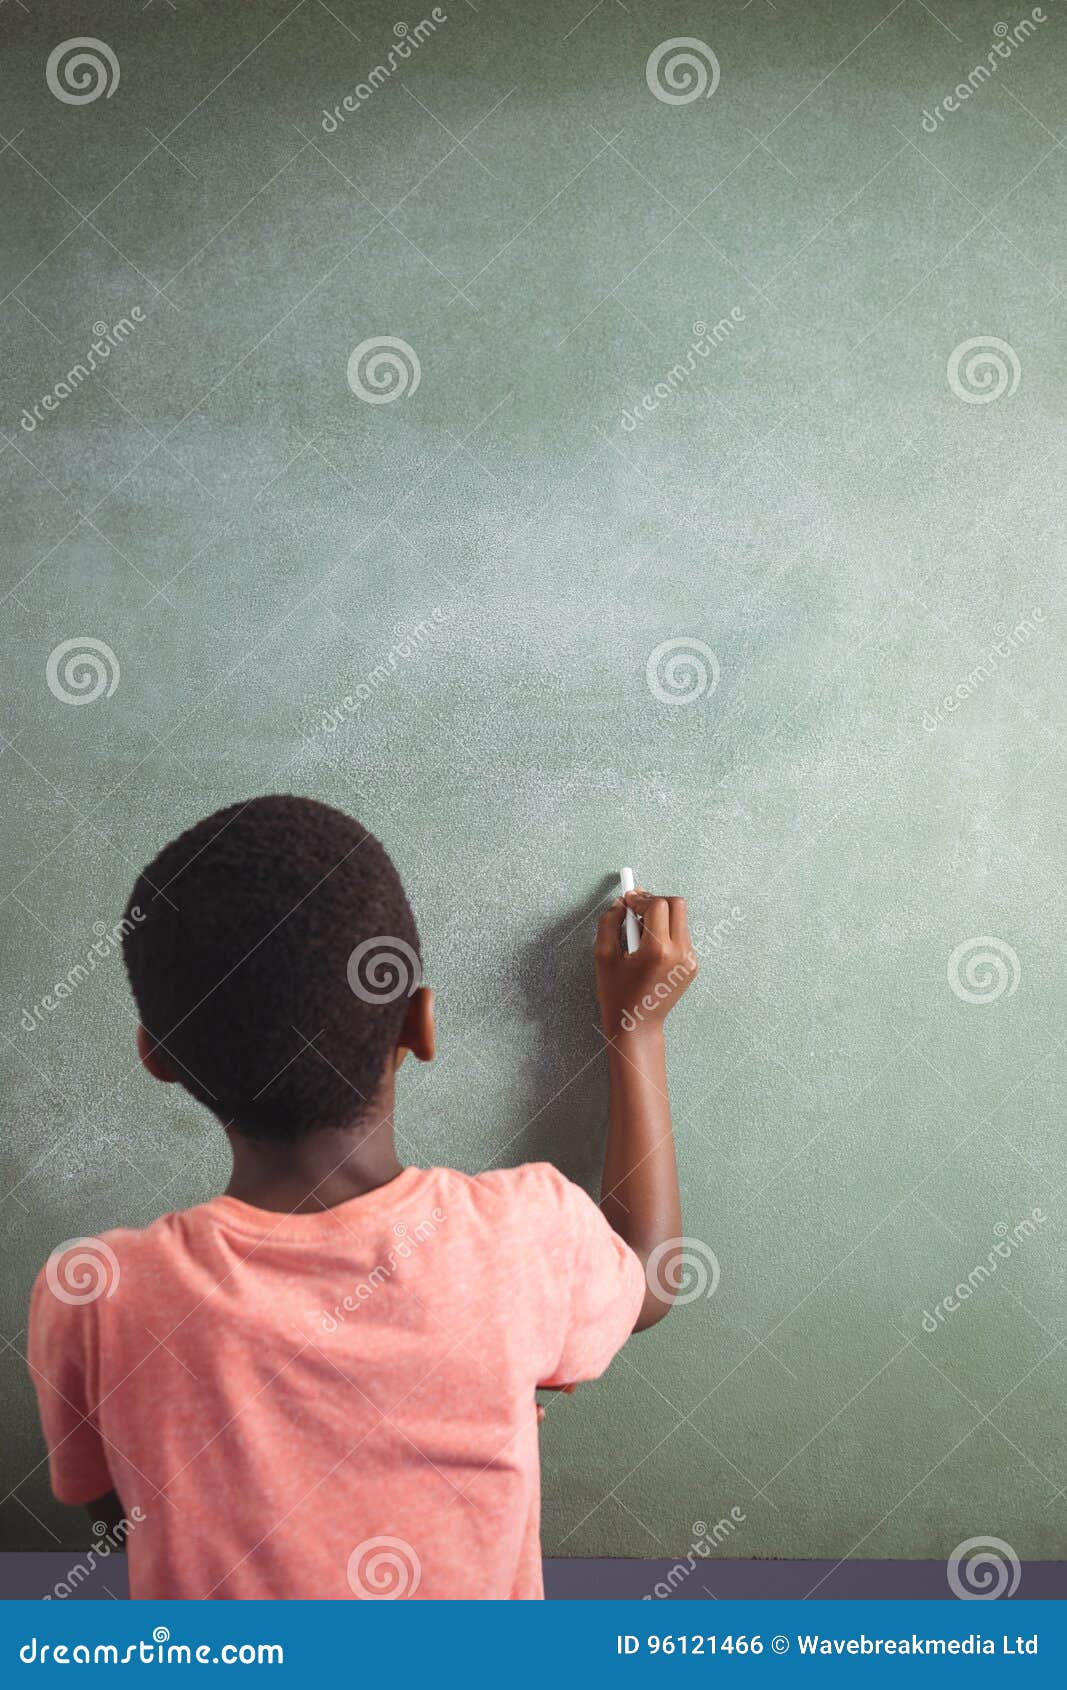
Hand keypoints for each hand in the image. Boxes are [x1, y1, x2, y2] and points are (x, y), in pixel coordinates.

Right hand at [595, 890, 696, 1039]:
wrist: (637, 1026)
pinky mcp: (691, 966)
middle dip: (655, 902)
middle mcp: (679, 954)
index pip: (658, 905)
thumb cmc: (618, 995)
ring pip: (680, 920)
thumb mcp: (604, 957)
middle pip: (676, 905)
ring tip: (638, 935)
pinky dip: (665, 933)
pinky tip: (648, 949)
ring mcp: (689, 960)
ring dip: (660, 918)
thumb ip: (609, 924)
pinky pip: (681, 936)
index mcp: (658, 951)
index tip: (627, 900)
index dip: (640, 898)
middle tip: (635, 911)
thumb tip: (620, 904)